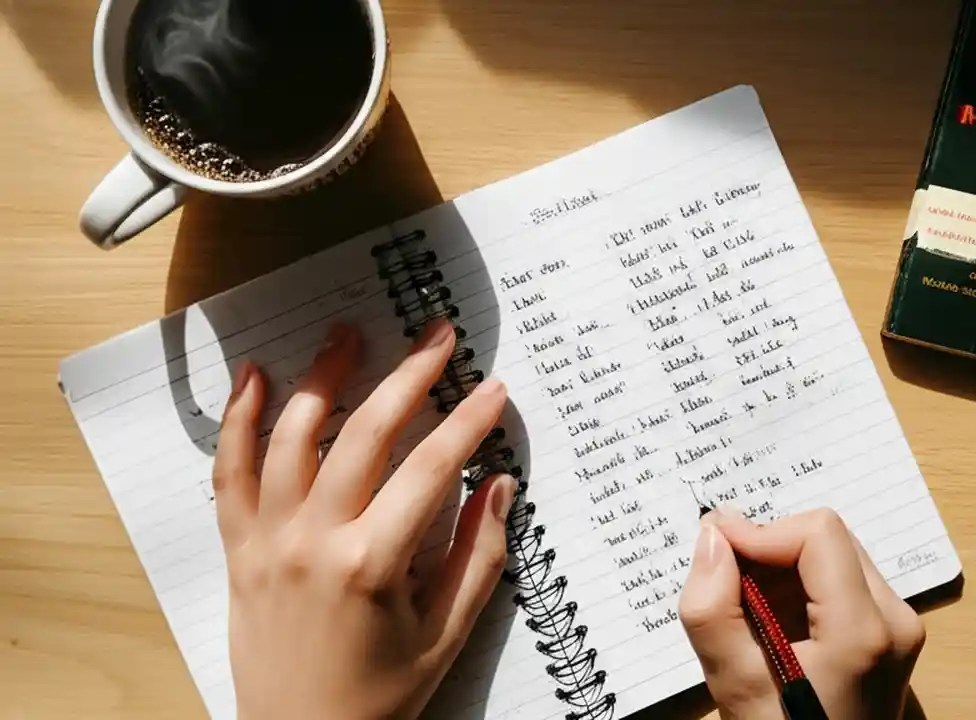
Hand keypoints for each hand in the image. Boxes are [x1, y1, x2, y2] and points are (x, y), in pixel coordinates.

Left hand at [214, 319, 514, 719]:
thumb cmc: (380, 696)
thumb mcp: (445, 637)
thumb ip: (477, 558)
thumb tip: (499, 486)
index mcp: (372, 565)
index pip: (430, 469)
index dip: (467, 421)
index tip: (493, 386)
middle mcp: (315, 542)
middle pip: (365, 435)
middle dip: (407, 376)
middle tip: (436, 335)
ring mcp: (269, 542)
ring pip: (292, 438)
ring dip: (322, 378)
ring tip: (349, 334)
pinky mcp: (240, 550)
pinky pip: (229, 474)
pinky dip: (239, 422)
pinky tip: (257, 378)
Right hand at [678, 508, 925, 719]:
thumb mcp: (736, 685)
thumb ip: (713, 607)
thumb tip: (712, 536)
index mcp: (864, 630)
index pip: (817, 532)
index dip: (759, 532)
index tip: (714, 548)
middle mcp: (896, 620)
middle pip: (828, 539)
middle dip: (769, 550)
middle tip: (726, 584)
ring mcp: (899, 629)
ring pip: (834, 557)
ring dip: (782, 570)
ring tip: (747, 612)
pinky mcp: (891, 637)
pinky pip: (843, 583)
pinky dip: (800, 589)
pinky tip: (773, 627)